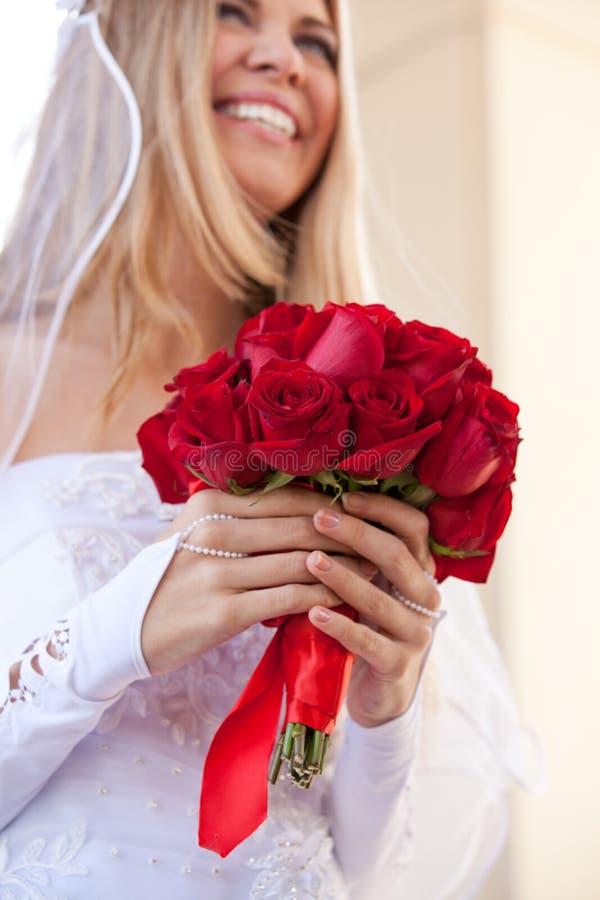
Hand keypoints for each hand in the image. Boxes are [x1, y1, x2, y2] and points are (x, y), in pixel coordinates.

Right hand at [142, 487, 378, 674]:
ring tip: (372, 568)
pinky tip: (344, 599)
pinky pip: (289, 598)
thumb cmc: (169, 576)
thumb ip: (240, 515)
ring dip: (344, 565)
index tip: (362, 511)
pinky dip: (322, 597)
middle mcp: (214, 530)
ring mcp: (217, 570)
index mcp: (210, 504)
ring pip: (300, 561)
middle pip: (298, 526)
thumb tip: (303, 505)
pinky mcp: (224, 611)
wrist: (125, 627)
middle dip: (345, 533)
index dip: (329, 504)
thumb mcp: (193, 531)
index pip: (286, 496)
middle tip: (378, 539)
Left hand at [305, 491, 441, 727]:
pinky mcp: (397, 665)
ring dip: (343, 577)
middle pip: (397, 556)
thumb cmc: (367, 624)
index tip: (345, 497)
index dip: (383, 509)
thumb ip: (357, 552)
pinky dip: (340, 625)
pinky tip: (313, 613)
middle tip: (319, 519)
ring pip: (380, 599)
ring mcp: (415, 633)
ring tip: (310, 561)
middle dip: (356, 534)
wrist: (379, 691)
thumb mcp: (370, 584)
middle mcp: (425, 597)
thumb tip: (319, 503)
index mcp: (420, 570)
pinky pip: (368, 642)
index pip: (415, 527)